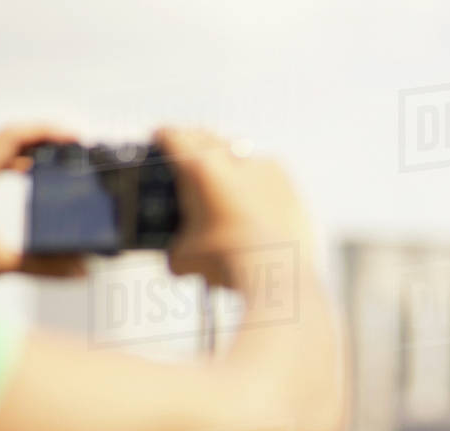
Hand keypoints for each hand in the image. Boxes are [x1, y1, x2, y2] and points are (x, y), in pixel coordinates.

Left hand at [0, 124, 86, 282]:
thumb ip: (41, 266)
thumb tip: (80, 270)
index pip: (11, 137)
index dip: (47, 132)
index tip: (74, 139)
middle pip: (8, 138)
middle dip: (45, 139)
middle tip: (75, 148)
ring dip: (30, 150)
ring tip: (60, 157)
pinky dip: (15, 163)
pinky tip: (32, 174)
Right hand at [155, 128, 313, 288]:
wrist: (279, 274)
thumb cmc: (232, 263)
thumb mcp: (184, 259)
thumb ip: (175, 246)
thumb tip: (177, 254)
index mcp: (200, 169)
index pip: (173, 136)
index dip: (163, 137)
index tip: (161, 138)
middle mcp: (234, 159)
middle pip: (207, 137)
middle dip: (195, 144)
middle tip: (189, 157)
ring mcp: (265, 167)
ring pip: (239, 152)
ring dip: (229, 161)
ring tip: (225, 181)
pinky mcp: (288, 182)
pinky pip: (267, 172)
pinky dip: (257, 181)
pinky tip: (254, 200)